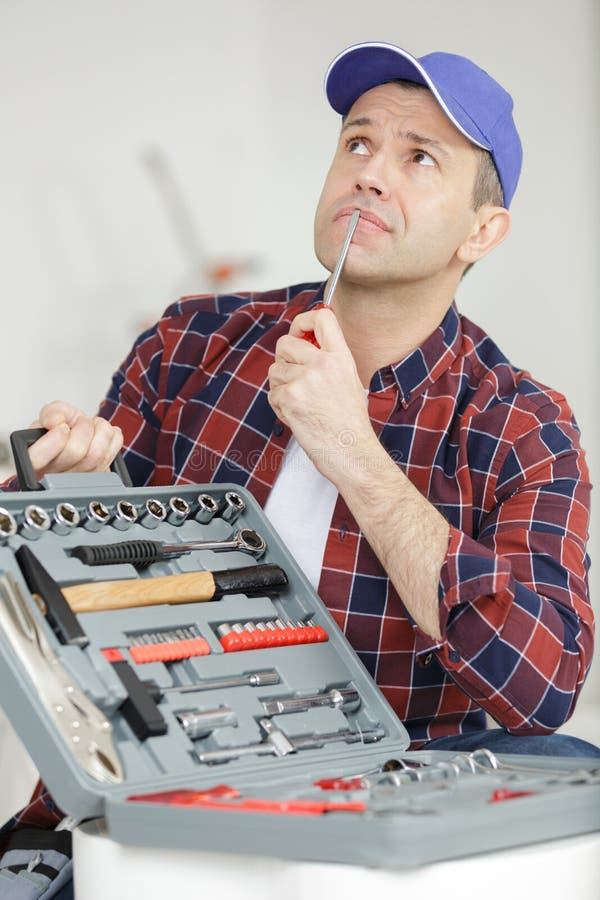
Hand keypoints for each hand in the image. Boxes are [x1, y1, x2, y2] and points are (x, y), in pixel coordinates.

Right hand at [27, 401, 123, 477]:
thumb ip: (51, 413)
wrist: (79, 438)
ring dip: (100, 430)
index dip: (54, 439)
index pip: (38, 459)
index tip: (62, 427)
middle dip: (83, 427)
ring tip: (92, 426)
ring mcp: (79, 481)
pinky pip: (113, 454)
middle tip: (81, 421)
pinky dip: (112, 437)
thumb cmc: (61, 431)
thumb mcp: (50, 417)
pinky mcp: (100, 478)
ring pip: (96, 454)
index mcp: (34, 462)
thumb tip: (56, 421)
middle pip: (75, 452)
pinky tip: (101, 436)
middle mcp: (55, 476)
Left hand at [268, 308, 375, 483]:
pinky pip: (272, 393)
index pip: (322, 317)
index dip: (303, 320)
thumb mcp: (349, 380)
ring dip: (281, 386)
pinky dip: (280, 406)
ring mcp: (305, 380)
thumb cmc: (350, 424)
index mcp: (341, 357)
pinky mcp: (290, 398)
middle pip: (285, 343)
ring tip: (302, 403)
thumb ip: (328, 359)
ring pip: (275, 370)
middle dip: (284, 360)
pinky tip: (298, 416)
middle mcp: (323, 364)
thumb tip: (303, 344)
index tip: (299, 332)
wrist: (351, 452)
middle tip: (296, 379)